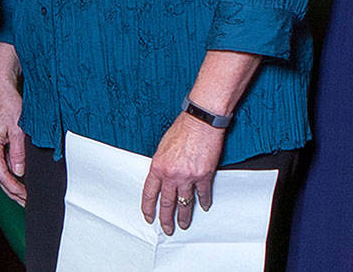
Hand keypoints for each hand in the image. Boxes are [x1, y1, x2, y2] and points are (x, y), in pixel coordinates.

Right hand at [0, 68, 26, 204]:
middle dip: (13, 192)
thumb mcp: (18, 129)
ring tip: (24, 196)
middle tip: (27, 203)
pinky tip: (19, 178)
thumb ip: (18, 152)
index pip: (2, 176)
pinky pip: (0, 163)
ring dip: (11, 184)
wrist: (1, 88)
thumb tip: (19, 172)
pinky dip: (9, 173)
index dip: (15, 189)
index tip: (27, 198)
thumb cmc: (8, 103)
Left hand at [141, 112, 224, 234]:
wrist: (200, 122)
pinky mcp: (203, 175)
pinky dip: (203, 202)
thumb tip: (162, 177)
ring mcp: (188, 177)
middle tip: (167, 229)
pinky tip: (203, 207)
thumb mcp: (162, 148)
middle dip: (166, 219)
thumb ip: (161, 165)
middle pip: (167, 203)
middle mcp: (172, 174)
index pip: (149, 193)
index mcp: (158, 167)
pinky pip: (202, 194)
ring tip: (183, 225)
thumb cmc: (182, 130)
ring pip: (184, 203)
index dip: (148, 208)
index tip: (149, 217)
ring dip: (184, 216)